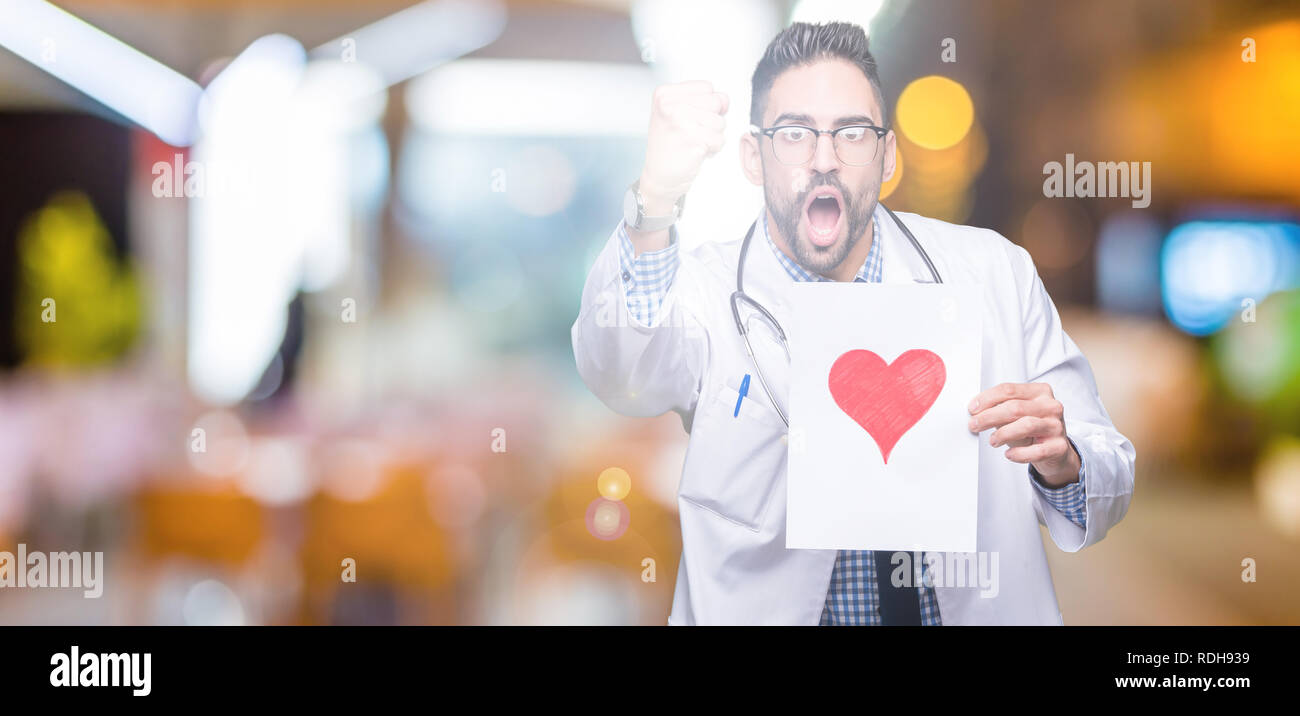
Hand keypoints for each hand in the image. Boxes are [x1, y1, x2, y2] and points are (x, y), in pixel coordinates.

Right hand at [638, 80, 728, 213]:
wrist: (658, 176)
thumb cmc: (670, 144)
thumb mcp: (677, 113)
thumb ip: (703, 100)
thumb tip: (725, 100)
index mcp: (664, 94)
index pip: (707, 87)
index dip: (705, 105)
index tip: (688, 118)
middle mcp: (670, 106)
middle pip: (716, 101)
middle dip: (711, 119)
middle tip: (691, 132)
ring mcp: (681, 123)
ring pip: (720, 121)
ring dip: (712, 135)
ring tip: (693, 142)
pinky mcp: (693, 141)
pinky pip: (720, 139)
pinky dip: (713, 149)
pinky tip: (696, 152)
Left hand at [967, 382, 1080, 487]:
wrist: (1055, 451)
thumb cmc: (1032, 430)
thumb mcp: (1017, 415)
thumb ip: (1000, 409)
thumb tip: (976, 412)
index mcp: (1040, 392)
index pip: (1009, 390)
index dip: (987, 399)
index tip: (972, 409)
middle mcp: (1051, 406)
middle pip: (1015, 407)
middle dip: (989, 416)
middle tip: (974, 425)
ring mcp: (1057, 426)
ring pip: (1026, 425)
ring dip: (1003, 434)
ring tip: (992, 441)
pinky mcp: (1059, 446)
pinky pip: (1037, 450)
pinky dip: (1019, 454)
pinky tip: (1009, 454)